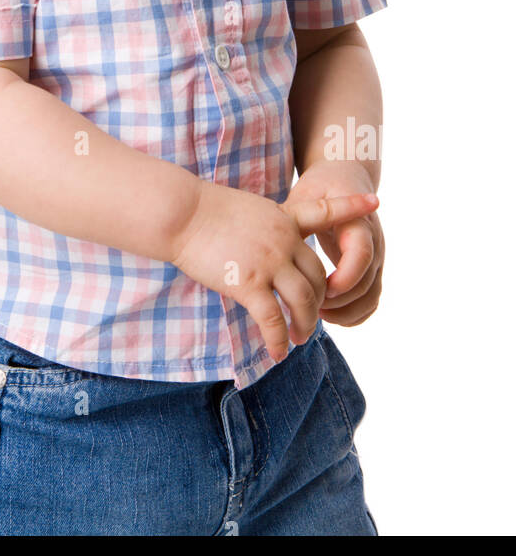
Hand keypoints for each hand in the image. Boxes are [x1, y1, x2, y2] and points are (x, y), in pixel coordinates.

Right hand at [169, 180, 379, 361]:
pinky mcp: (248, 282)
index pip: (326, 211)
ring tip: (300, 338)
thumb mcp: (247, 211)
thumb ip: (268, 229)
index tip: (375, 203)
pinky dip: (278, 339)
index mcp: (284, 219)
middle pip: (318, 276)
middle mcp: (283, 239)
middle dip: (319, 302)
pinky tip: (278, 352)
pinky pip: (272, 319)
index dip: (352, 207)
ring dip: (306, 325)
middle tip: (311, 318)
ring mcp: (268, 261)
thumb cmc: (204, 212)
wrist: (181, 213)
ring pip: (303, 301)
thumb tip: (276, 249)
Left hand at [284, 160, 383, 326]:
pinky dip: (353, 315)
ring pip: (371, 297)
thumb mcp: (307, 194)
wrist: (347, 176)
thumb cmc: (322, 185)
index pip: (362, 255)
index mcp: (358, 221)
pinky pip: (370, 301)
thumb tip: (270, 239)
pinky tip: (327, 314)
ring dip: (346, 313)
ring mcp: (376, 258)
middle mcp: (373, 242)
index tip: (322, 290)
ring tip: (315, 313)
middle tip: (309, 308)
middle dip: (340, 302)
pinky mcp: (372, 270)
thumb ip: (295, 217)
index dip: (345, 277)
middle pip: (368, 284)